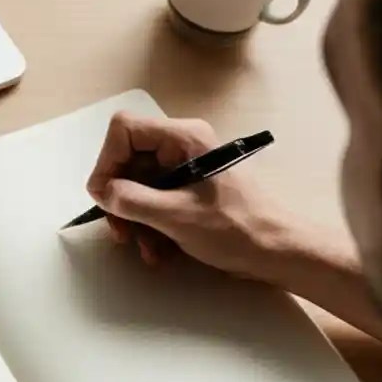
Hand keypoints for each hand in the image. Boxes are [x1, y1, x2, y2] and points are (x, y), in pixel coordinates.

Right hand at [85, 112, 291, 281]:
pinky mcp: (192, 188)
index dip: (107, 161)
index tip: (104, 196)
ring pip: (140, 183)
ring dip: (135, 218)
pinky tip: (159, 250)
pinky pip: (157, 198)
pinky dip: (151, 223)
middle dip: (120, 198)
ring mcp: (188, 166)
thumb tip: (101, 191)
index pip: (125, 130)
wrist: (280, 251)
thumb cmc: (237, 228)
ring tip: (145, 248)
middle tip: (120, 230)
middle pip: (129, 159)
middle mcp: (183, 145)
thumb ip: (131, 200)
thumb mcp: (176, 216)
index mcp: (183, 138)